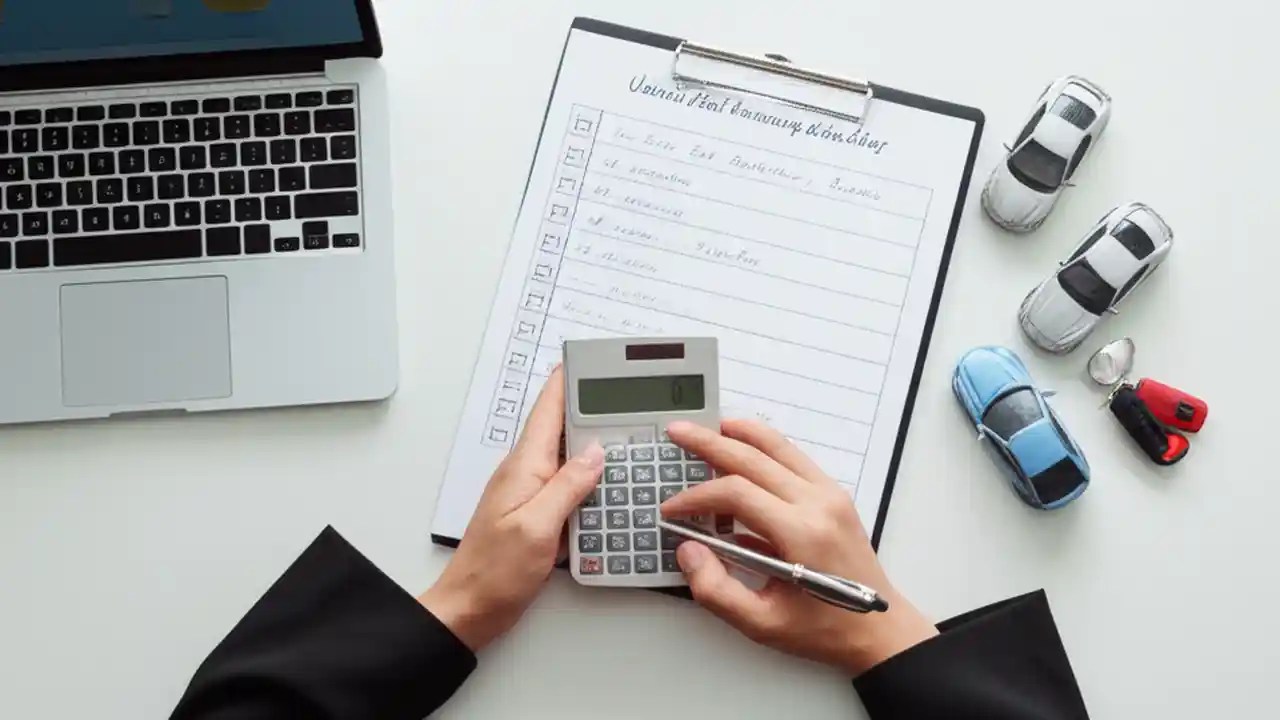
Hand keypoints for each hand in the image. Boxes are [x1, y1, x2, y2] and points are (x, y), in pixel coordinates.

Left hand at [419, 368, 601, 651]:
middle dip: (592, 407)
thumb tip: (596, 453)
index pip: (548, 408)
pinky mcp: (538, 513)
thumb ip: (568, 486)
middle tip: (626, 392)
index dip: (569, 379)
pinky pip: (570, 484)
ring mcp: (532, 492)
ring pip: (570, 456)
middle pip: (563, 427)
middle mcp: (527, 472)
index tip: (592, 358)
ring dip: (596, 442)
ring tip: (628, 430)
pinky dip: (592, 478)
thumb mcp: (537, 527)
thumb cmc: (493, 573)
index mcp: (524, 466)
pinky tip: (612, 483)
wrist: (471, 609)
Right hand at [660, 419, 938, 675]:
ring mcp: (830, 495)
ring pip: (778, 447)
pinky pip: (794, 457)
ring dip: (740, 433)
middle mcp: (818, 504)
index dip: (697, 497)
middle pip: (754, 458)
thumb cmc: (824, 629)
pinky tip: (743, 443)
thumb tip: (688, 550)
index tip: (672, 509)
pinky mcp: (834, 496)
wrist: (878, 629)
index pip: (737, 494)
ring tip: (709, 426)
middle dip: (710, 443)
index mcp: (802, 533)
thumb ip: (716, 590)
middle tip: (678, 432)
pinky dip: (765, 444)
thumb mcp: (762, 623)